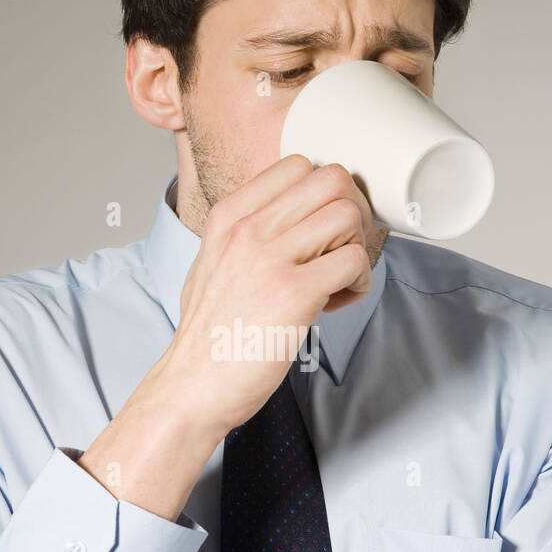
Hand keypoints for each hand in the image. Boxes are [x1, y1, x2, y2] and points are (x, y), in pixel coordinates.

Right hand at [77, 154, 377, 520]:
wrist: (193, 386)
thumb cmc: (208, 335)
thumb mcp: (212, 263)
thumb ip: (246, 233)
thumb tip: (293, 216)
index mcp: (229, 216)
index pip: (299, 165)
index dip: (324, 194)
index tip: (321, 228)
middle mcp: (248, 229)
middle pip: (332, 181)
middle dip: (352, 213)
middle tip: (342, 248)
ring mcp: (271, 259)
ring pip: (348, 216)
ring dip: (357, 248)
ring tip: (336, 280)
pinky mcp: (295, 294)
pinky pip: (355, 262)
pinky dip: (359, 283)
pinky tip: (334, 304)